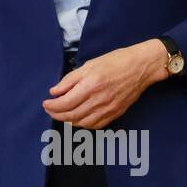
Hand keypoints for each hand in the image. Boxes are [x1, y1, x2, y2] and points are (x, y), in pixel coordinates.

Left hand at [42, 40, 168, 128]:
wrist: (141, 67)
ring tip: (61, 114)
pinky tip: (77, 119)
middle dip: (57, 115)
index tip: (45, 103)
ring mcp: (109, 109)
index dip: (52, 106)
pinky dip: (83, 125)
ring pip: (83, 123)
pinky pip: (96, 125)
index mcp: (91, 85)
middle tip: (49, 110)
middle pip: (72, 115)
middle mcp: (99, 100)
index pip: (65, 103)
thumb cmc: (115, 61)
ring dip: (68, 121)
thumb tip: (54, 92)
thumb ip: (69, 80)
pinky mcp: (116, 113)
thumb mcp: (89, 65)